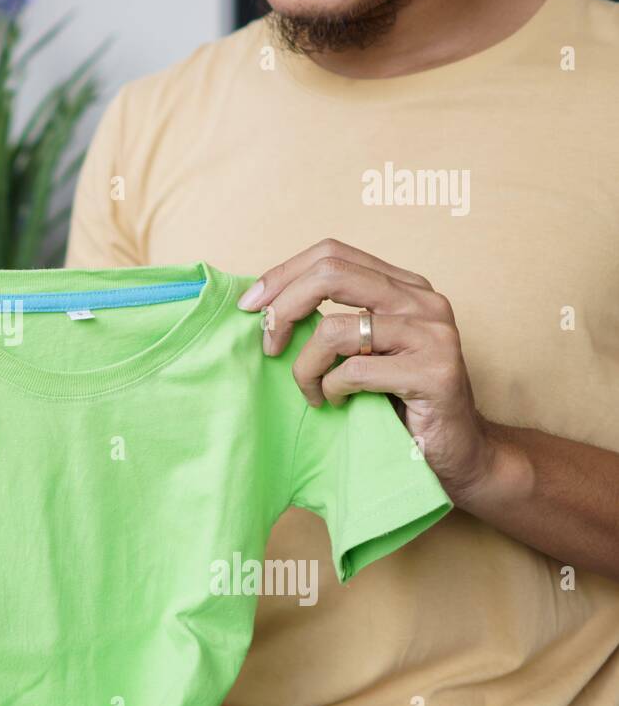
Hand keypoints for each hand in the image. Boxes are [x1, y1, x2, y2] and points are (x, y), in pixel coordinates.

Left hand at [238, 239, 494, 504]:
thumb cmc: (397, 401)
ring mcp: (433, 333)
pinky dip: (331, 390)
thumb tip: (263, 304)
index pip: (332, 253)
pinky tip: (336, 403)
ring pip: (335, 329)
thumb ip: (332, 318)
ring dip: (305, 367)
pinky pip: (354, 371)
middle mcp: (423, 299)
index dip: (283, 274)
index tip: (250, 305)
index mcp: (403, 285)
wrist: (456, 452)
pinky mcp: (435, 372)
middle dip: (284, 308)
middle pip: (331, 273)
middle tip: (268, 344)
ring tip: (309, 390)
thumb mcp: (363, 348)